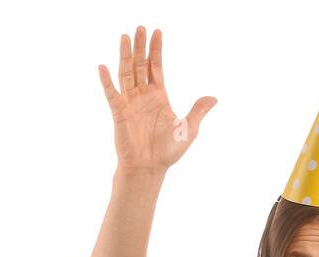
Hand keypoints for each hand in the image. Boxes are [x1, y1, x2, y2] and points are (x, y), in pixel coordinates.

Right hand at [97, 27, 216, 174]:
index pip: (156, 67)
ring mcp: (130, 102)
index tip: (157, 32)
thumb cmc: (168, 151)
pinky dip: (106, 81)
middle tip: (140, 28)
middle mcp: (143, 95)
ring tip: (126, 37)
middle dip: (141, 46)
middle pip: (140, 65)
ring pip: (126, 72)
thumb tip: (214, 98)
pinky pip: (111, 93)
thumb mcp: (189, 129)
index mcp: (159, 96)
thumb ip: (198, 111)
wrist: (151, 167)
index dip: (156, 50)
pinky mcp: (119, 112)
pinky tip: (103, 67)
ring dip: (125, 55)